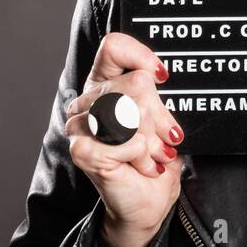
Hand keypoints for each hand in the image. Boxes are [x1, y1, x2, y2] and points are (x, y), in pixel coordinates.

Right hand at [64, 32, 183, 246]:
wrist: (147, 199)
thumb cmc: (153, 156)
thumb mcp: (160, 117)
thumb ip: (155, 93)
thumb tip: (158, 76)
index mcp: (104, 83)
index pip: (113, 47)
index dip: (141, 57)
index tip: (161, 77)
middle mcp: (86, 100)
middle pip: (135, 83)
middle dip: (160, 115)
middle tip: (166, 136)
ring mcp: (80, 125)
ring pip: (132, 111)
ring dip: (152, 138)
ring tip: (155, 152)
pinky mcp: (82, 150)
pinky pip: (127, 141)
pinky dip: (142, 155)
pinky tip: (141, 164)